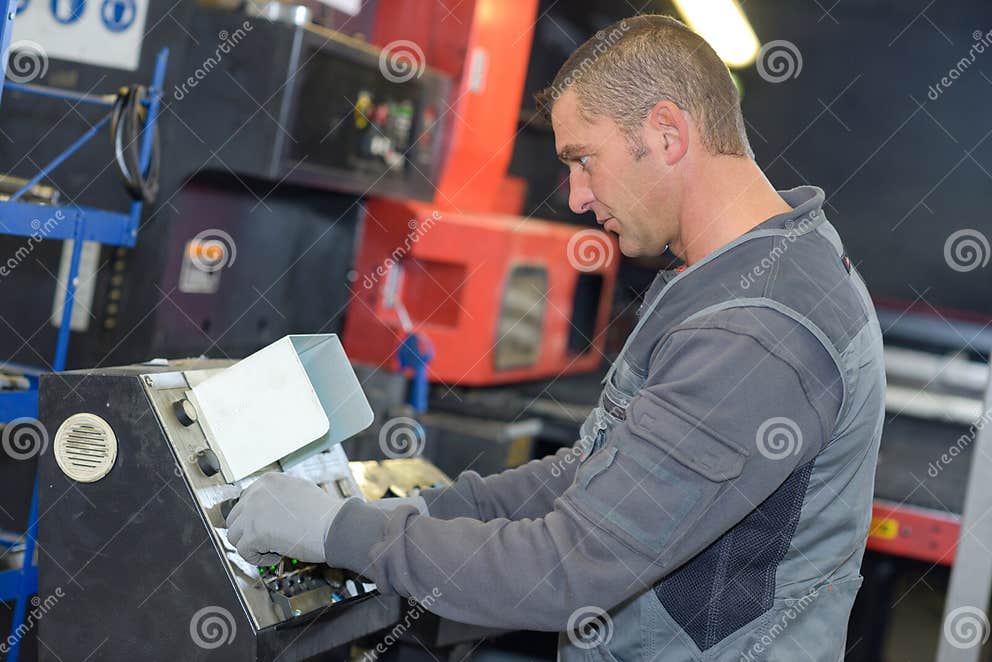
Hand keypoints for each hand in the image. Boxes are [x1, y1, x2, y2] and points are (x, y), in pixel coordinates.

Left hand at [226, 472, 350, 565]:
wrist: (334, 526)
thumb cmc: (323, 513)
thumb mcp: (298, 491)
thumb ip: (278, 496)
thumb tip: (268, 509)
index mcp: (268, 481)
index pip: (244, 501)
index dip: (253, 518)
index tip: (263, 528)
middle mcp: (256, 493)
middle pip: (235, 518)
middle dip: (248, 531)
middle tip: (266, 540)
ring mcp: (253, 512)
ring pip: (234, 535)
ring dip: (251, 545)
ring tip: (272, 548)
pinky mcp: (254, 533)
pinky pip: (243, 551)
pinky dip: (258, 559)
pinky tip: (276, 555)